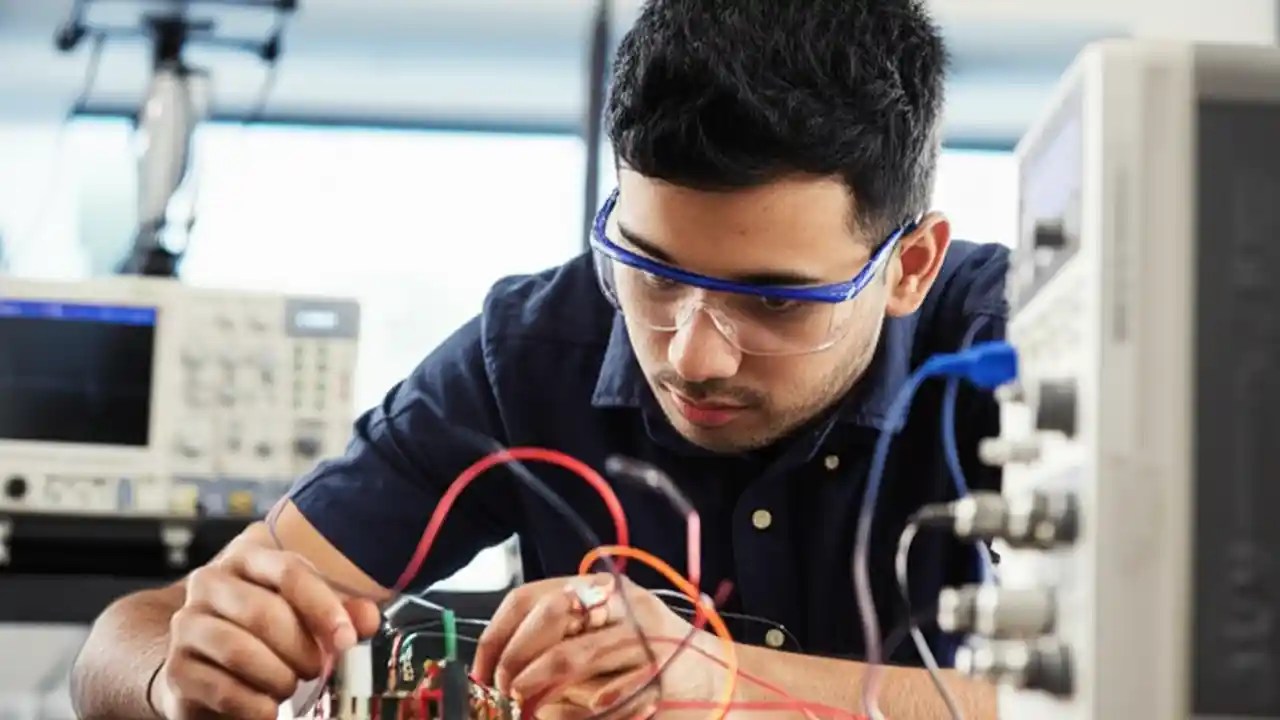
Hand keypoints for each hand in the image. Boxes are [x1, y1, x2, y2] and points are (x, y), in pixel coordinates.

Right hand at [153, 536, 382, 718]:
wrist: (214, 671)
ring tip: (289, 685)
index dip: (323, 607)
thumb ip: (342, 615)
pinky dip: (255, 705)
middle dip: (301, 648)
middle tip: (316, 668)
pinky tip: (268, 708)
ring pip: (239, 651)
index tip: (347, 640)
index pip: (288, 571)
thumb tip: (366, 620)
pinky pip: (222, 689)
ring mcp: (187, 625)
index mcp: (247, 559)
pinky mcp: (177, 669)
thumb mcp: (310, 618)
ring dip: (278, 677)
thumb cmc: (270, 637)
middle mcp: (210, 584)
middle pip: (263, 612)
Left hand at [472, 574, 725, 718]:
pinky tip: (570, 714)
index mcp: (601, 587)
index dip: (498, 634)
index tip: (482, 669)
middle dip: (516, 656)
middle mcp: (623, 603)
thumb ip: (559, 642)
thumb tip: (497, 668)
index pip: (530, 596)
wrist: (717, 680)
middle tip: (504, 688)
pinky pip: (608, 695)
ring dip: (539, 685)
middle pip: (552, 615)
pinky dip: (581, 711)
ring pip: (575, 656)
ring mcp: (644, 637)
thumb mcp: (602, 638)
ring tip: (525, 705)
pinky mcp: (660, 674)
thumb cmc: (647, 659)